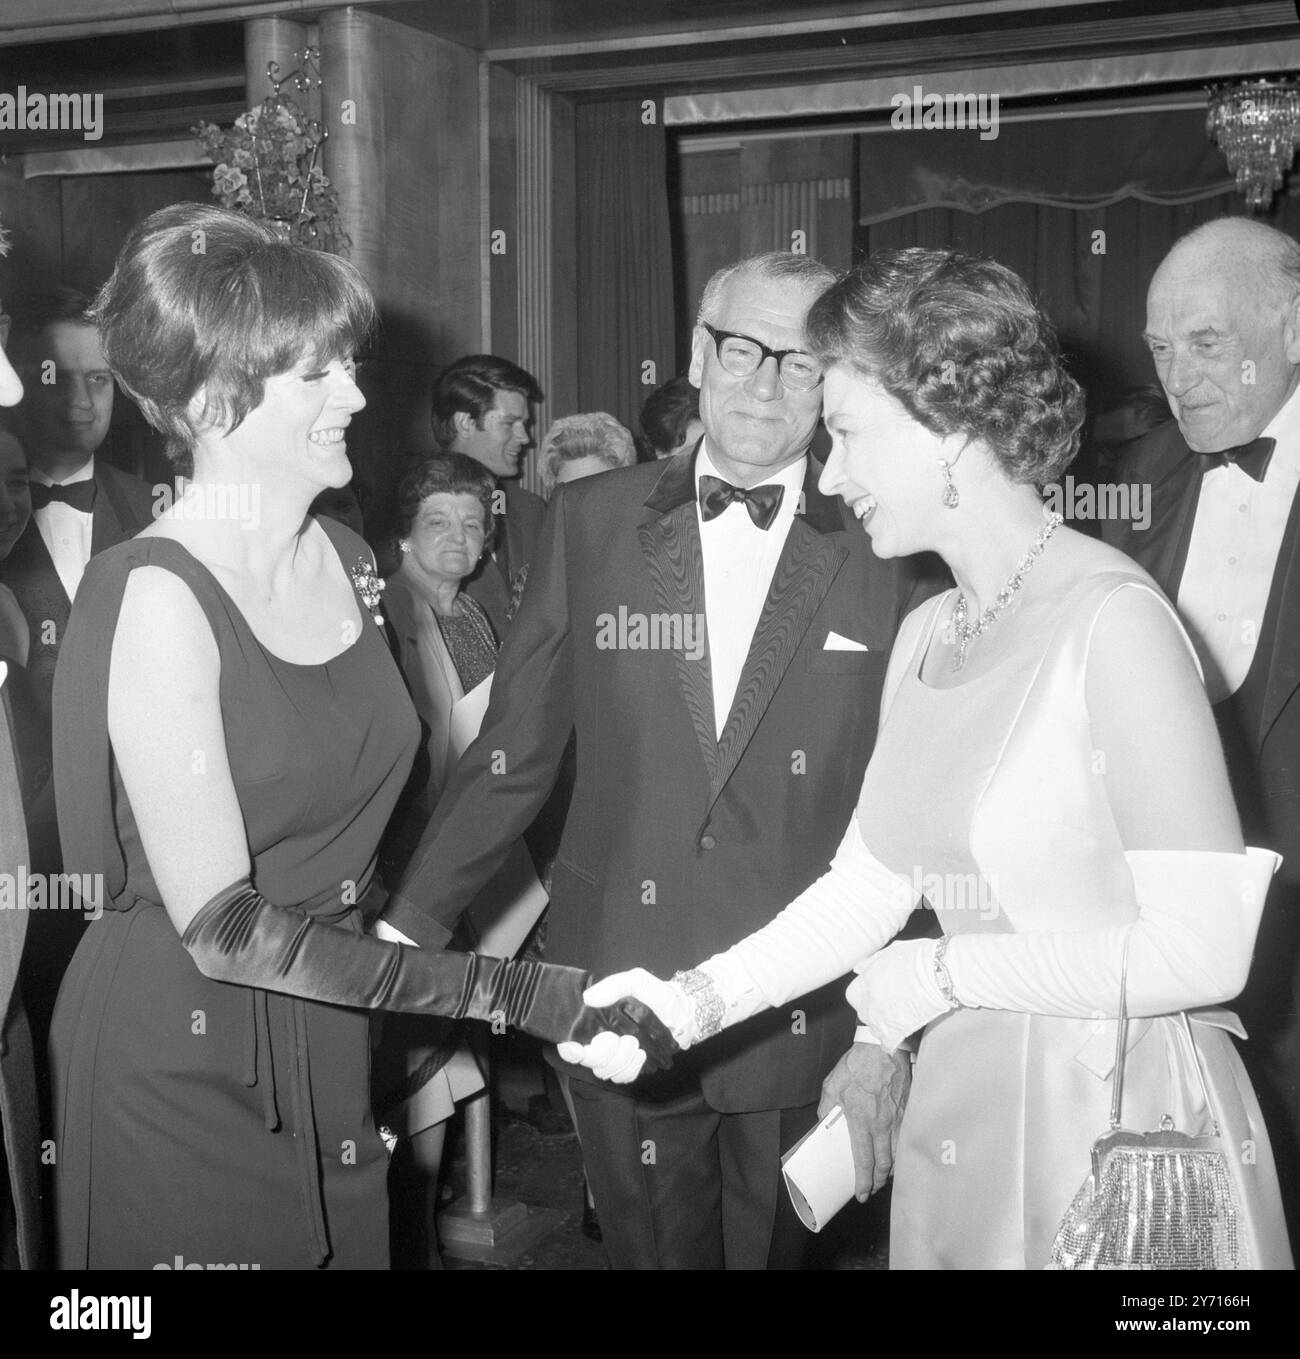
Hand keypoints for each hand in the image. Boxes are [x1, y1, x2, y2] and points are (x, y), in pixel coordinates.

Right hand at [554, 971, 686, 1081]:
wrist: (682, 1014)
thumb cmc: (657, 995)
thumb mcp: (637, 981)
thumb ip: (615, 985)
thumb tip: (588, 998)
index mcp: (595, 1017)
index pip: (570, 1039)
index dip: (570, 1049)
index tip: (580, 1049)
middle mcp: (600, 1037)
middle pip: (588, 1059)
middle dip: (606, 1053)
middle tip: (627, 1041)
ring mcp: (614, 1054)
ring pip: (604, 1071)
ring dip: (622, 1061)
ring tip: (640, 1048)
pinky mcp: (628, 1066)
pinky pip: (620, 1077)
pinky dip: (631, 1070)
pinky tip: (641, 1057)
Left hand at [818, 1042, 910, 1198]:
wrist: (883, 1046)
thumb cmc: (857, 1064)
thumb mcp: (832, 1084)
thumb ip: (826, 1107)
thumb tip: (823, 1122)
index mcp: (860, 1120)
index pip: (863, 1160)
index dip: (863, 1181)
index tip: (861, 1194)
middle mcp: (881, 1124)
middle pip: (884, 1163)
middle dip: (879, 1181)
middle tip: (874, 1189)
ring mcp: (898, 1118)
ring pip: (898, 1153)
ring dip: (892, 1169)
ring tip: (886, 1176)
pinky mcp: (908, 1110)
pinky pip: (907, 1137)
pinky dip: (903, 1151)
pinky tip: (899, 1154)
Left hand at [848, 938, 951, 1050]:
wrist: (942, 974)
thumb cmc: (922, 958)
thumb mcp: (892, 951)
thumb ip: (872, 962)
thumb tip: (859, 968)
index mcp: (867, 979)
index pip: (853, 994)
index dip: (863, 996)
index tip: (872, 996)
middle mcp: (869, 1000)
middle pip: (862, 1012)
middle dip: (871, 1011)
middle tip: (887, 1007)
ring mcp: (881, 1018)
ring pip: (873, 1029)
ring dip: (882, 1026)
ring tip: (898, 1020)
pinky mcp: (895, 1032)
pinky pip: (886, 1043)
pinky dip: (891, 1042)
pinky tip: (900, 1037)